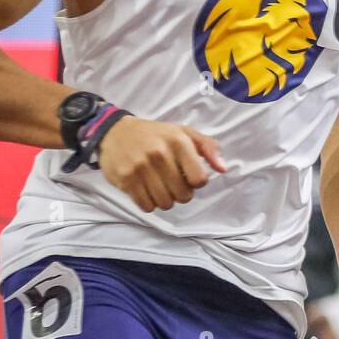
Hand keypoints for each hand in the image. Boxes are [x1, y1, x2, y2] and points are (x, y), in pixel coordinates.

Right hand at [96, 117, 225, 211]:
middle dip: (182, 193)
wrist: (115, 132)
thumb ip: (207, 147)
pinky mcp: (125, 180)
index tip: (189, 175)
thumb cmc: (156, 134)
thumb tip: (223, 169)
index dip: (197, 182)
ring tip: (160, 186)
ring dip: (165, 200)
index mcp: (177, 140)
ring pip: (165, 203)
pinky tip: (147, 190)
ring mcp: (140, 167)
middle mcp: (159, 153)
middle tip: (173, 182)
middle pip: (183, 195)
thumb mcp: (183, 132)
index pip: (199, 179)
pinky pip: (146, 206)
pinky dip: (149, 203)